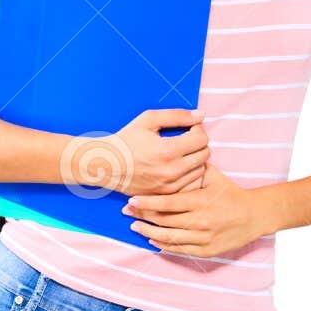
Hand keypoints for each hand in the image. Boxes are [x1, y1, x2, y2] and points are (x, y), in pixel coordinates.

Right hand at [68, 108, 209, 195]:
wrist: (105, 164)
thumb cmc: (126, 140)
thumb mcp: (148, 120)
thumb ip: (177, 115)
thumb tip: (202, 115)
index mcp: (168, 150)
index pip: (202, 139)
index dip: (197, 130)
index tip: (188, 129)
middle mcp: (172, 171)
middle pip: (204, 155)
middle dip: (198, 144)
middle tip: (184, 141)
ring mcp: (170, 185)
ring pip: (201, 171)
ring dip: (195, 160)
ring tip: (180, 154)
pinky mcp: (167, 195)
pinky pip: (192, 184)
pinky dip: (189, 175)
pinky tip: (177, 167)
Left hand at [126, 163, 276, 256]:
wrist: (256, 215)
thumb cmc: (231, 193)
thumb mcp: (215, 177)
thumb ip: (194, 167)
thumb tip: (176, 151)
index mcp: (201, 201)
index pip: (167, 203)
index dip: (147, 203)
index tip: (131, 200)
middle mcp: (201, 221)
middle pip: (164, 221)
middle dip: (142, 216)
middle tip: (126, 211)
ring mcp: (204, 238)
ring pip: (169, 237)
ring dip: (148, 231)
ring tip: (134, 225)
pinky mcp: (208, 250)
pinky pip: (181, 249)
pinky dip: (164, 245)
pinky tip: (152, 239)